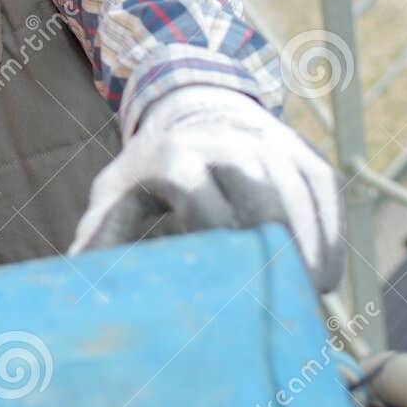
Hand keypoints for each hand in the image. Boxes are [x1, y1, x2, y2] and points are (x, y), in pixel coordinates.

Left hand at [69, 84, 344, 293]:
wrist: (190, 109)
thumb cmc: (149, 171)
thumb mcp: (116, 193)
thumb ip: (100, 234)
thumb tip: (77, 277)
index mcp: (173, 156)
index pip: (200, 199)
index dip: (216, 241)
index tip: (225, 286)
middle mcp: (225, 141)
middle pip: (259, 192)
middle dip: (271, 245)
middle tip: (277, 296)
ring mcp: (268, 141)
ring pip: (298, 192)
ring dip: (307, 247)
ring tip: (306, 297)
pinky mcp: (300, 149)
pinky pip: (322, 190)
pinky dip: (329, 233)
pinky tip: (326, 276)